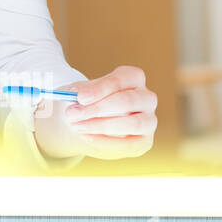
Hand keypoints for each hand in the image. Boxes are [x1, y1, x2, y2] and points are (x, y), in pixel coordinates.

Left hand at [37, 65, 156, 159]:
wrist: (88, 120)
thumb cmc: (87, 100)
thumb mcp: (81, 92)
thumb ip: (80, 92)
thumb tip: (76, 96)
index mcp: (133, 77)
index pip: (121, 79)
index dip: (100, 88)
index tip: (80, 97)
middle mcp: (146, 97)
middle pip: (128, 100)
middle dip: (98, 108)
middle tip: (73, 114)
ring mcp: (149, 120)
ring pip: (133, 123)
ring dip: (101, 126)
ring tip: (77, 126)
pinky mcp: (144, 141)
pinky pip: (129, 144)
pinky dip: (105, 142)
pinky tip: (85, 137)